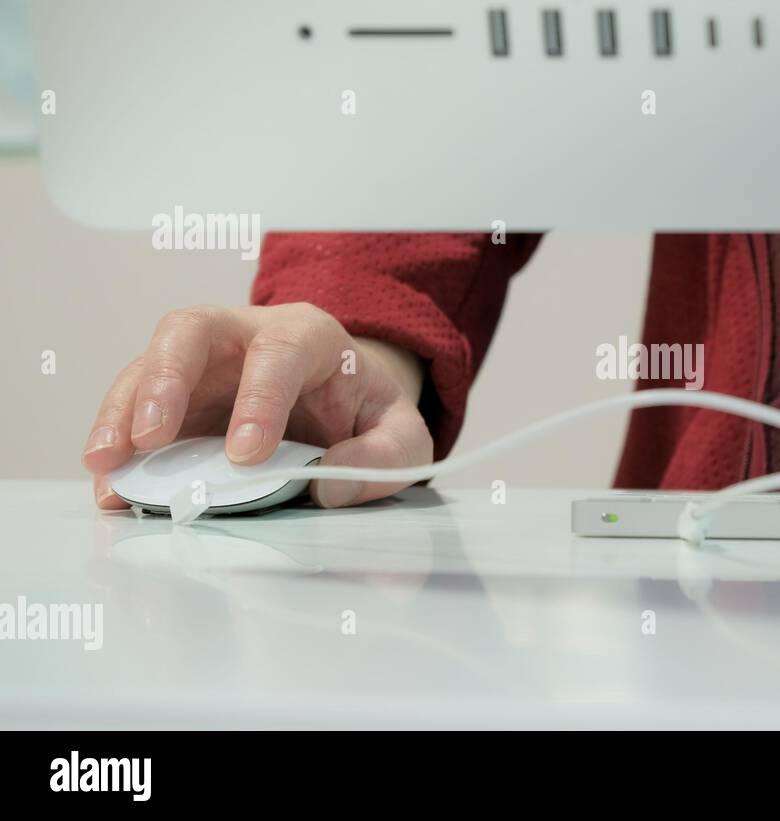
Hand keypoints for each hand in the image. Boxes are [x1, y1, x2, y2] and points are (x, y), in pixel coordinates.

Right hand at [81, 303, 431, 509]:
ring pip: (149, 365)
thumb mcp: (401, 434)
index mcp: (310, 334)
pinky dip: (119, 444)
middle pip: (191, 330)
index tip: (246, 455)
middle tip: (150, 437)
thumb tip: (332, 486)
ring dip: (122, 413)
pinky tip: (110, 482)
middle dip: (166, 380)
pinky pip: (135, 409)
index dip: (260, 398)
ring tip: (107, 465)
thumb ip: (384, 456)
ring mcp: (202, 364)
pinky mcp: (174, 398)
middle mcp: (244, 335)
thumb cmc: (366, 411)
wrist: (344, 401)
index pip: (280, 351)